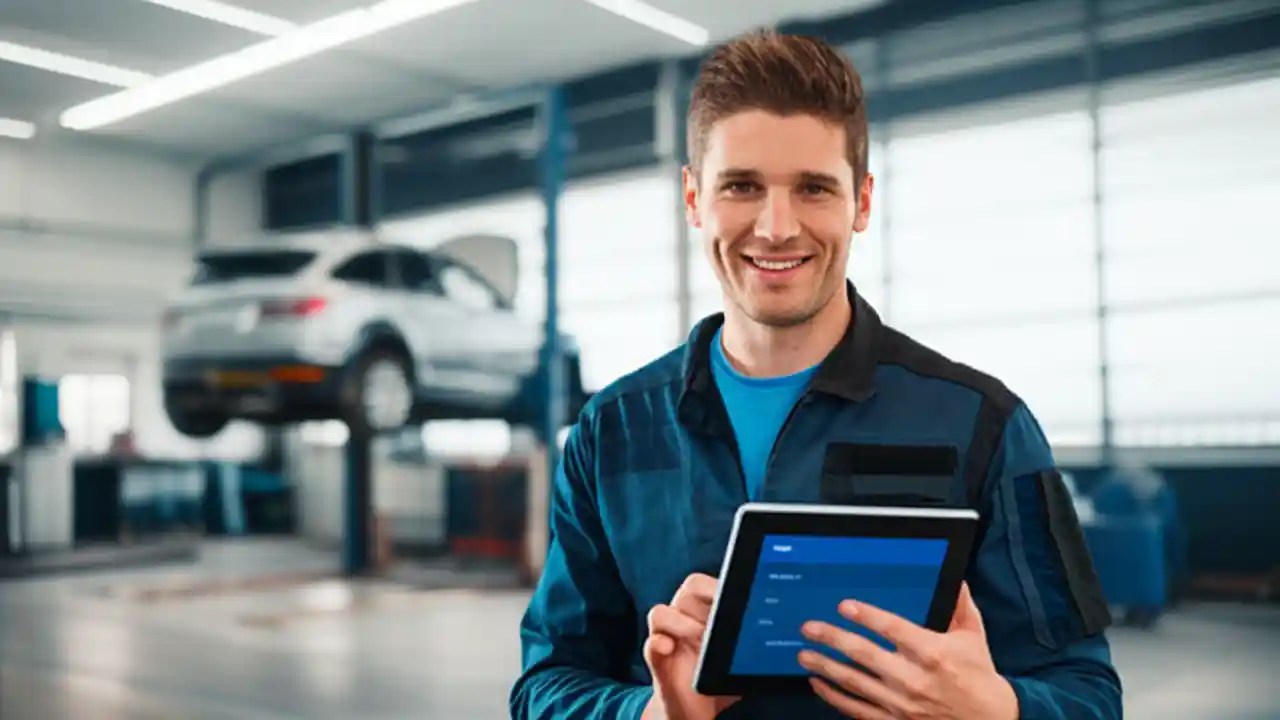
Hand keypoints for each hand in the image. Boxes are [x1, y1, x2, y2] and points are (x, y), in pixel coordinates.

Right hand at [641, 574, 739, 719]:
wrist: (699, 708)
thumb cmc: (720, 677)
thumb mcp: (737, 657)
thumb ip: (746, 639)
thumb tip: (765, 626)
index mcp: (704, 613)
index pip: (704, 585)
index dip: (714, 585)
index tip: (729, 592)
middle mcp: (684, 620)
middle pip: (685, 592)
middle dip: (699, 597)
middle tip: (716, 613)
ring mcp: (669, 638)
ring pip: (660, 613)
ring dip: (679, 620)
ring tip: (699, 634)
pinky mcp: (658, 660)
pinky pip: (651, 644)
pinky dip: (658, 642)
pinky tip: (669, 647)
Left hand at [796, 583, 1017, 719]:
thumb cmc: (978, 676)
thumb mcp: (973, 636)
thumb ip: (960, 605)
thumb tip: (955, 577)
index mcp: (933, 653)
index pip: (893, 629)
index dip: (867, 616)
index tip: (845, 606)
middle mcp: (914, 679)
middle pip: (865, 655)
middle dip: (833, 639)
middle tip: (810, 628)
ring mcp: (901, 704)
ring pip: (855, 682)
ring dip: (826, 667)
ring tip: (804, 654)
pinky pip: (857, 709)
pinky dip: (834, 697)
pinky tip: (818, 683)